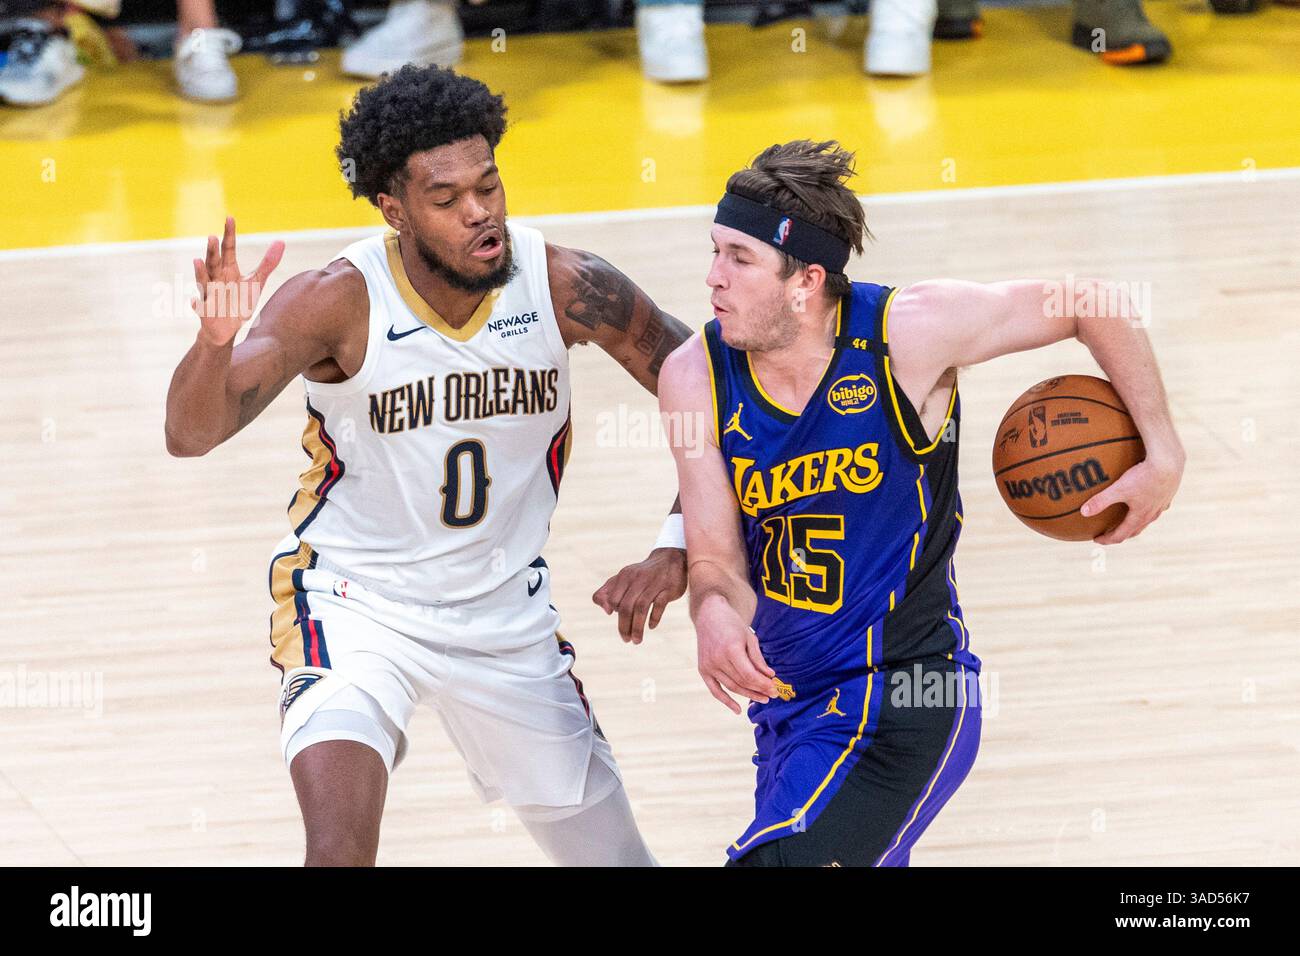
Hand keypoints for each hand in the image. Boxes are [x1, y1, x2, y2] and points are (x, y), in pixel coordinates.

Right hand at [192, 216, 284, 347]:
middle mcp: (216, 278)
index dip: (229, 234)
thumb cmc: (239, 301)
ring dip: (200, 272)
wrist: (228, 328)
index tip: (230, 217)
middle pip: (214, 262)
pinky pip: (199, 308)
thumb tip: (281, 241)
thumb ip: (267, 263)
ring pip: (203, 281)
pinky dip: (196, 305)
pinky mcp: (205, 311)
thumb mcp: (256, 281)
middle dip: (212, 251)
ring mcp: (209, 294)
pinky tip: (193, 303)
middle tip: (212, 237)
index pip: (228, 248)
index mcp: (228, 269)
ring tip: (197, 261)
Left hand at [592, 547, 686, 643]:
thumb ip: (608, 592)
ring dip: (637, 627)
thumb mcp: (623, 578)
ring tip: (637, 641)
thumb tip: (607, 610)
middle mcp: (638, 579)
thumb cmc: (642, 574)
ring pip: (641, 608)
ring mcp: (654, 583)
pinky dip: (654, 617)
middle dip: (624, 627)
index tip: (621, 621)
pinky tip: (651, 626)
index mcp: (625, 576)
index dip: (615, 612)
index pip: (613, 600)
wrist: (670, 560)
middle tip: (626, 640)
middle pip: (626, 607)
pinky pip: (659, 605)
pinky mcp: (668, 588)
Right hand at [695, 595, 774, 713]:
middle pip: (742, 682)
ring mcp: (708, 665)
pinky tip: (737, 710)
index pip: (750, 675)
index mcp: (731, 649)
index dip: (764, 685)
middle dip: (759, 690)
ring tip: (762, 699)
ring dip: (748, 695)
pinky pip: (715, 690)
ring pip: (731, 687)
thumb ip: (758, 659)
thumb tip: (770, 676)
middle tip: (772, 695)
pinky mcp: (703, 669)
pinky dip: (725, 701)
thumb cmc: (732, 624)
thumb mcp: (750, 637)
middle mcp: (717, 659)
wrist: (709, 615)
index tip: (775, 689)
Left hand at [1082, 451, 1183, 544]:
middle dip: (1120, 534)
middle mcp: (1152, 514)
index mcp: (1140, 516)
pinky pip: (1154, 506)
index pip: (1121, 535)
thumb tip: (1084, 512)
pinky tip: (1142, 501)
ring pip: (1146, 519)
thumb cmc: (1144, 476)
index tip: (1096, 539)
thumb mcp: (1119, 489)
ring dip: (1134, 523)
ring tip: (1124, 520)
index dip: (1107, 539)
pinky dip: (1145, 508)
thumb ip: (1101, 500)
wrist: (1169, 462)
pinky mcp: (1167, 494)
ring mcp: (1161, 505)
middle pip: (1134, 530)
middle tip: (1107, 533)